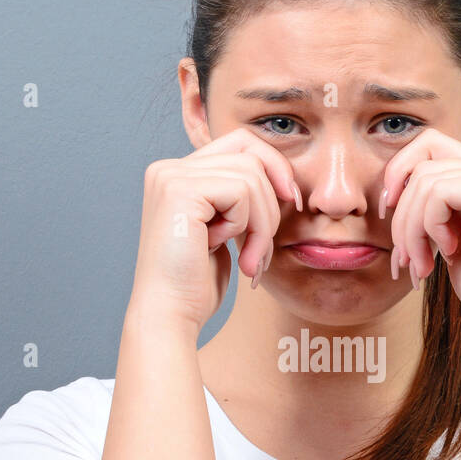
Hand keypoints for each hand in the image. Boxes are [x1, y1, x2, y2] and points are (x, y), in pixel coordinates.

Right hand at [128, 128, 301, 331]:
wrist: (169, 315)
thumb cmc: (195, 285)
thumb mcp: (223, 232)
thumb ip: (238, 200)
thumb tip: (280, 179)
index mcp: (177, 174)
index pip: (241, 144)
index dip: (275, 168)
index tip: (292, 202)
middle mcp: (168, 168)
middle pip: (250, 153)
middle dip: (271, 203)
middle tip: (263, 249)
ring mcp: (170, 176)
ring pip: (251, 175)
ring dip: (262, 223)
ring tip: (249, 260)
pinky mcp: (179, 190)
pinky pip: (240, 191)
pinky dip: (245, 226)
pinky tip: (225, 251)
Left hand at [379, 129, 460, 337]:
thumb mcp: (454, 238)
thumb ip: (435, 209)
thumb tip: (392, 192)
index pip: (431, 146)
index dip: (399, 174)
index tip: (387, 213)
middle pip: (424, 159)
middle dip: (401, 211)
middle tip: (405, 256)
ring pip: (424, 180)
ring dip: (411, 229)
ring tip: (423, 264)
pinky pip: (437, 193)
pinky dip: (429, 226)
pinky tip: (449, 252)